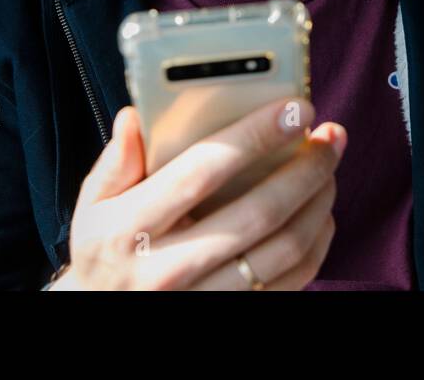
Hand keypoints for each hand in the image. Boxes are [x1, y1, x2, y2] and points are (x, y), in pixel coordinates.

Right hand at [48, 97, 344, 289]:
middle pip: (258, 212)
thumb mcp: (91, 208)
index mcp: (131, 229)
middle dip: (305, 168)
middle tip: (331, 135)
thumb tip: (134, 117)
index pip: (201, 172)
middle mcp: (168, 269)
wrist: (102, 315)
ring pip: (283, 250)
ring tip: (329, 168)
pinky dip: (316, 243)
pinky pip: (290, 282)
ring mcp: (203, 297)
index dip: (253, 137)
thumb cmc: (104, 254)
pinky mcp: (230, 314)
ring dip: (318, 202)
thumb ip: (114, 163)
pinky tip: (320, 213)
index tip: (293, 108)